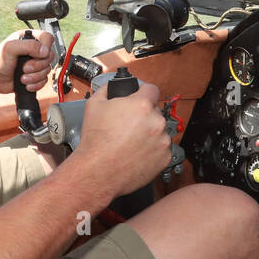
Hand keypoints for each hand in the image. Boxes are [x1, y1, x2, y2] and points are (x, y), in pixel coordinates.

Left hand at [0, 30, 53, 94]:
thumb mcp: (10, 48)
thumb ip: (28, 45)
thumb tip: (44, 50)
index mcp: (28, 38)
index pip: (47, 38)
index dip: (46, 47)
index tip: (37, 55)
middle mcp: (33, 49)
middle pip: (50, 56)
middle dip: (37, 66)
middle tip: (24, 68)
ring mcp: (35, 63)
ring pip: (47, 69)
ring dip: (35, 76)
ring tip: (22, 78)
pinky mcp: (35, 75)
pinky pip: (44, 80)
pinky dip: (36, 84)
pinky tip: (26, 83)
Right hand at [69, 81, 169, 197]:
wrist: (98, 171)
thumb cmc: (95, 141)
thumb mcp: (94, 105)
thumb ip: (107, 90)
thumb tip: (112, 87)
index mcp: (142, 105)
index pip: (152, 89)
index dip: (143, 92)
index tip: (140, 97)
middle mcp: (156, 122)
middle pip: (154, 112)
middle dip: (143, 116)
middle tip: (128, 126)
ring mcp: (162, 141)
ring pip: (158, 131)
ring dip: (148, 134)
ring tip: (130, 142)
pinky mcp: (164, 158)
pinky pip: (161, 149)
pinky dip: (151, 150)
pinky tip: (136, 153)